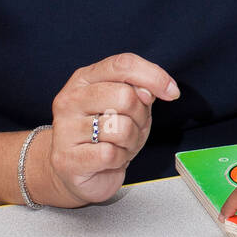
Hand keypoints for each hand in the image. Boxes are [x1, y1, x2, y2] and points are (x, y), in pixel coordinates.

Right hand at [41, 52, 179, 205]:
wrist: (80, 172)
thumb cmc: (107, 135)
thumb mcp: (129, 107)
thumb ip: (140, 90)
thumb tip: (150, 91)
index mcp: (84, 79)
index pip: (123, 64)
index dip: (153, 76)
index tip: (172, 92)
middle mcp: (70, 99)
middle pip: (125, 96)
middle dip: (140, 116)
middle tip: (133, 127)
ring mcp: (65, 129)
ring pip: (120, 128)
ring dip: (131, 140)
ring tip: (120, 145)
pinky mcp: (68, 159)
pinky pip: (110, 154)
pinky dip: (120, 158)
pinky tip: (110, 159)